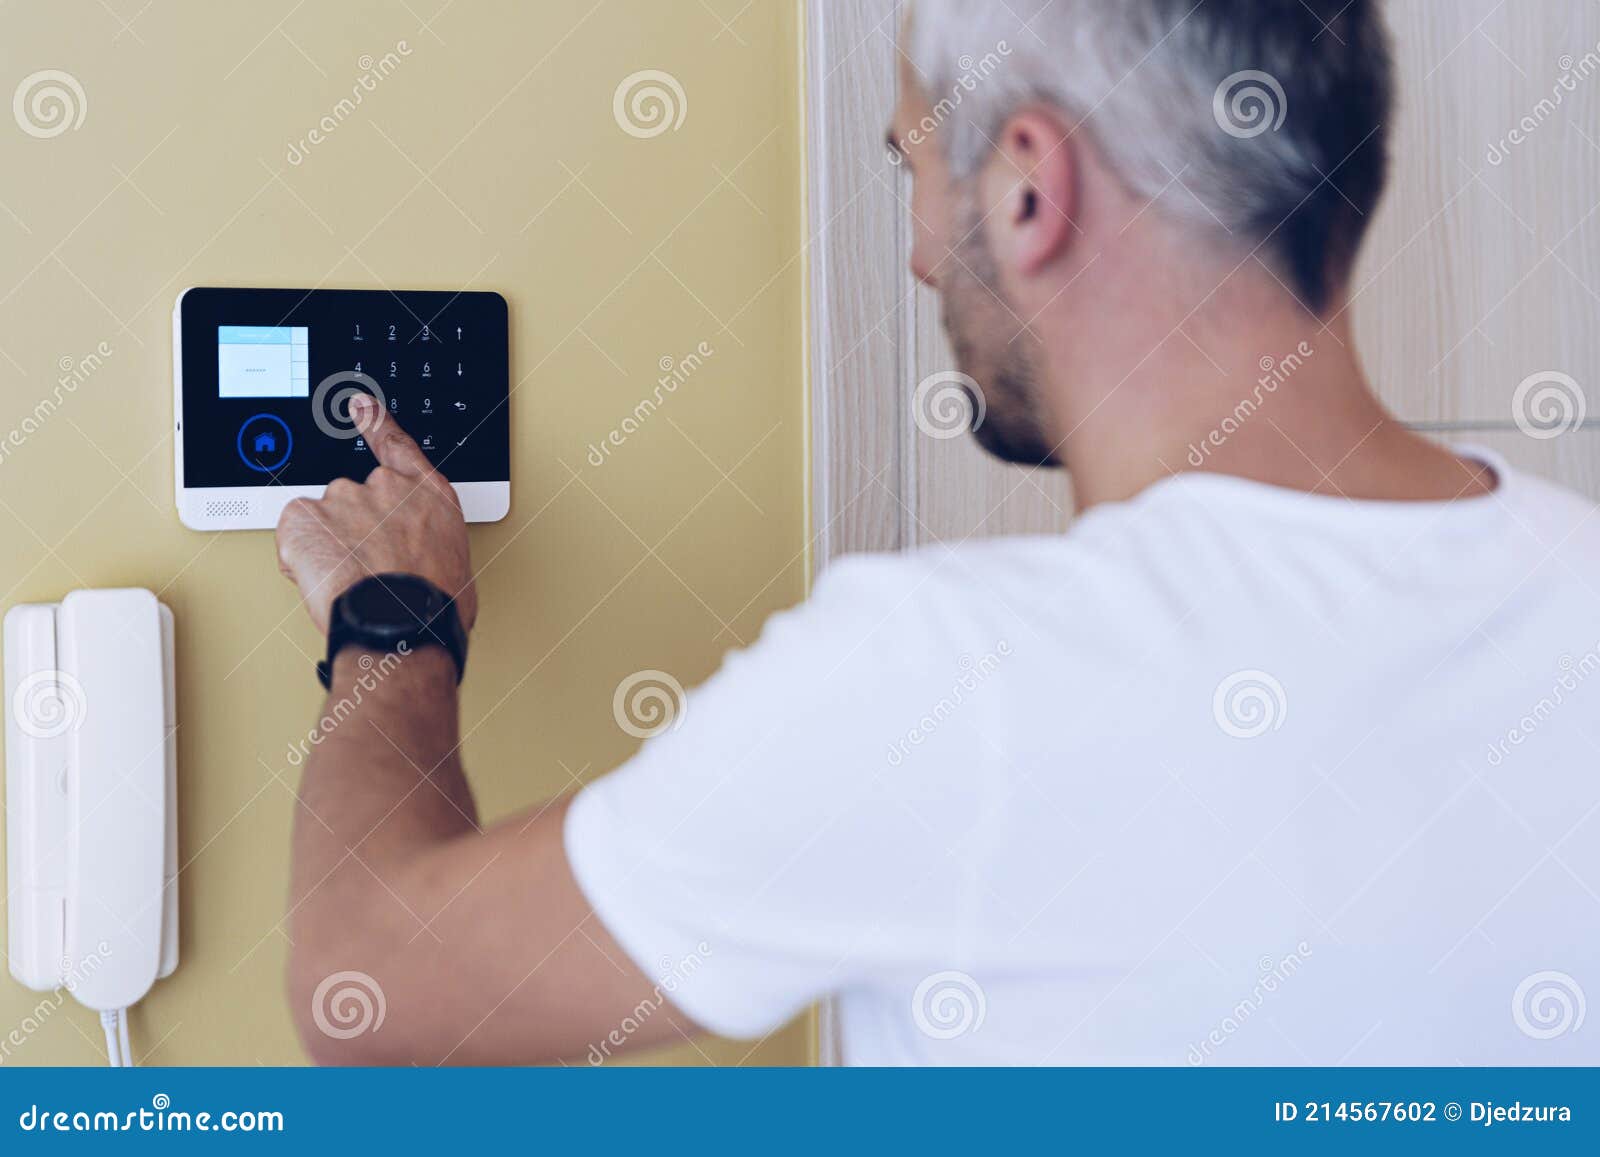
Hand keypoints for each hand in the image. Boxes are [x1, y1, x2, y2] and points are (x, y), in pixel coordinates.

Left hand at [275, 395, 477, 634]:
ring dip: (328, 548)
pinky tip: (324, 579)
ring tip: (350, 582)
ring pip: (322, 522)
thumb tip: (417, 559)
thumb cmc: (433, 605)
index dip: (376, 424)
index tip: (360, 406)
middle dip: (353, 531)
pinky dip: (300, 559)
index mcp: (427, 494)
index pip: (397, 447)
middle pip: (354, 499)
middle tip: (365, 570)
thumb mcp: (454, 566)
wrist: (402, 623)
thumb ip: (428, 542)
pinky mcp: (303, 518)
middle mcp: (385, 486)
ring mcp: (342, 498)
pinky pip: (293, 537)